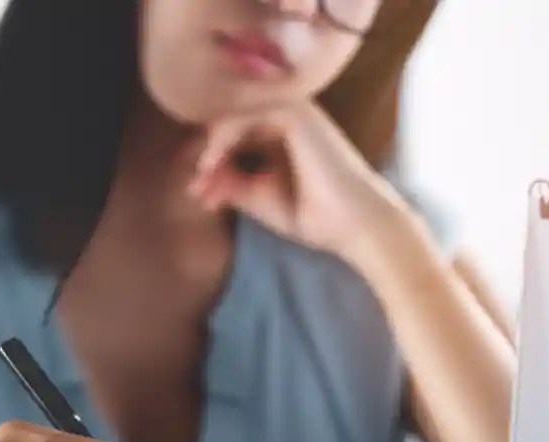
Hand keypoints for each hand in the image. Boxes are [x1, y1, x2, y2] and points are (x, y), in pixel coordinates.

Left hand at [186, 102, 425, 265]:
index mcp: (281, 133)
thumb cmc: (314, 214)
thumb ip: (229, 183)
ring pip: (232, 116)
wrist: (354, 225)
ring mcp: (292, 110)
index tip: (196, 191)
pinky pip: (242, 116)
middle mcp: (287, 115)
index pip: (232, 133)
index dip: (208, 159)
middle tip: (194, 189)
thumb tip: (195, 181)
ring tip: (203, 180)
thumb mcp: (258, 198)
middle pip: (228, 122)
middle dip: (205, 156)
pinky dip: (222, 140)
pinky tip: (214, 165)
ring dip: (210, 148)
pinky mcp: (293, 114)